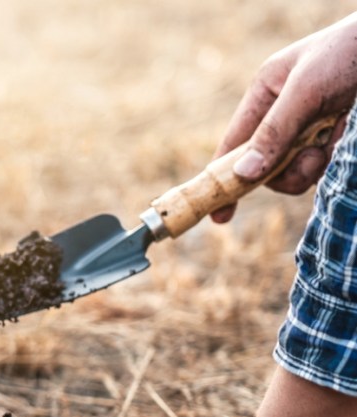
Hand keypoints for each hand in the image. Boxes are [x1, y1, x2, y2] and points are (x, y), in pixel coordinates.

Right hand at [211, 13, 356, 222]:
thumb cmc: (350, 53)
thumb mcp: (307, 88)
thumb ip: (274, 131)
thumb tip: (243, 174)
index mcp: (265, 95)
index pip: (234, 143)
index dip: (223, 178)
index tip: (219, 217)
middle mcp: (282, 116)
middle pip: (264, 167)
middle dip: (286, 168)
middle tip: (312, 155)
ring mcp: (309, 131)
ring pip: (294, 172)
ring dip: (314, 164)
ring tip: (335, 137)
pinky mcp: (333, 140)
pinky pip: (321, 169)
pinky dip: (333, 161)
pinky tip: (346, 135)